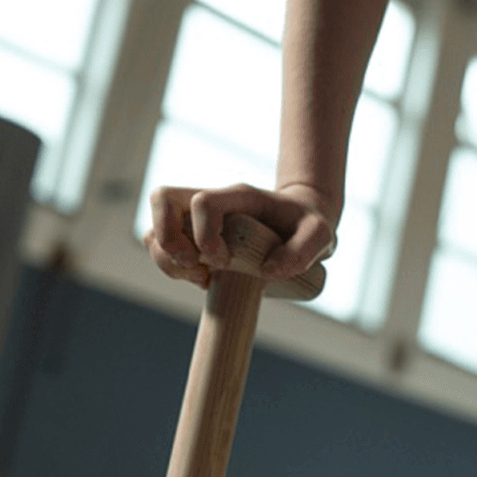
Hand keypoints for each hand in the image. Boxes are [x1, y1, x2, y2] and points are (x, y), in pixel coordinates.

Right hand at [143, 183, 336, 287]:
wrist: (300, 222)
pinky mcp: (193, 238)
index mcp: (238, 197)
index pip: (203, 201)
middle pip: (162, 201)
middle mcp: (211, 202)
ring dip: (166, 259)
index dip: (204, 234)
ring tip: (201, 278)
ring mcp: (197, 219)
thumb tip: (267, 271)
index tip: (224, 261)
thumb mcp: (322, 234)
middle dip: (169, 242)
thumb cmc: (308, 225)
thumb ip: (304, 250)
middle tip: (198, 268)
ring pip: (154, 227)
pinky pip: (162, 247)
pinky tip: (202, 280)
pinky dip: (172, 268)